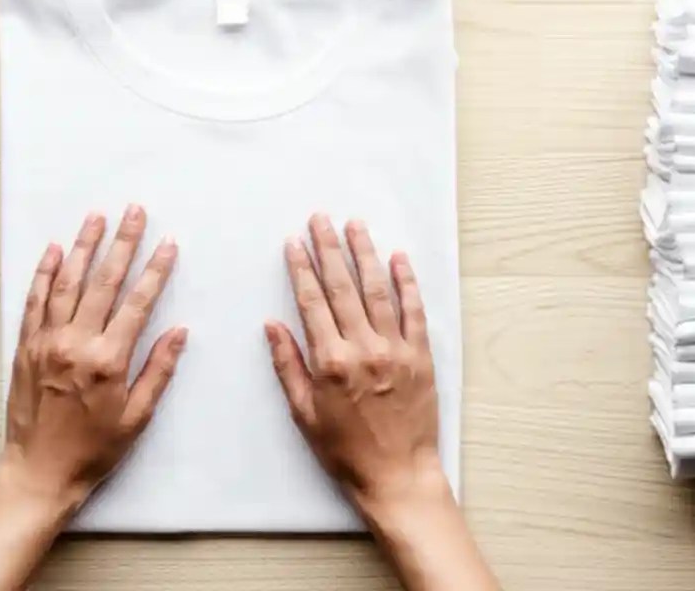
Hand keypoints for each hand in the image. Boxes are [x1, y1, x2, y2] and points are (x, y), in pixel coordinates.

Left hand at [3, 204, 186, 506]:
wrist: (39, 471)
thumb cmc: (94, 449)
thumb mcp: (137, 416)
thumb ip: (158, 370)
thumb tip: (179, 332)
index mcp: (108, 360)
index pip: (138, 303)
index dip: (155, 270)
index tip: (168, 244)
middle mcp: (75, 344)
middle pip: (103, 282)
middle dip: (122, 244)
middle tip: (134, 212)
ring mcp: (46, 342)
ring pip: (67, 283)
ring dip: (83, 247)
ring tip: (96, 218)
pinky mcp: (25, 347)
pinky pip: (34, 301)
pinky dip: (44, 273)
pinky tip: (53, 250)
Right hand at [266, 214, 499, 590]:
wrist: (397, 476)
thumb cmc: (345, 451)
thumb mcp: (304, 414)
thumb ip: (288, 365)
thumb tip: (273, 325)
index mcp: (330, 362)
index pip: (312, 302)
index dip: (301, 268)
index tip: (294, 242)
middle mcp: (363, 348)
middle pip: (343, 287)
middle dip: (329, 248)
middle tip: (320, 218)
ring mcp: (396, 350)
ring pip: (378, 290)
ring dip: (365, 254)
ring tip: (355, 226)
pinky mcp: (421, 356)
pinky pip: (414, 311)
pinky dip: (407, 282)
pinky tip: (398, 258)